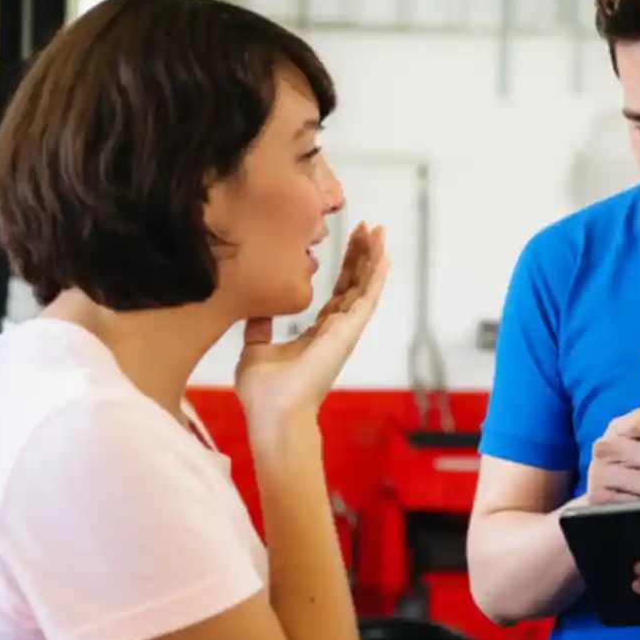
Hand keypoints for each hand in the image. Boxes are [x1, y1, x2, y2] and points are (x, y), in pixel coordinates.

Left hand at [236, 222, 388, 439]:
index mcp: (319, 332)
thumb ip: (259, 328)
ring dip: (373, 257)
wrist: (274, 413)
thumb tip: (255, 309)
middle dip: (362, 254)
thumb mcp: (255, 349)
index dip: (346, 266)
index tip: (351, 239)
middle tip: (370, 226)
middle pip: (355, 283)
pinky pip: (367, 297)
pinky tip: (384, 254)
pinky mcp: (348, 331)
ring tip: (380, 230)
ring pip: (365, 286)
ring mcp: (346, 330)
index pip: (338, 292)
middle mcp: (338, 329)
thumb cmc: (265, 392)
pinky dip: (376, 275)